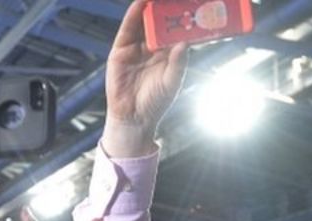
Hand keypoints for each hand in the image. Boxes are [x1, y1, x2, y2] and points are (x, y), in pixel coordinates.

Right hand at [102, 0, 188, 156]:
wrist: (134, 118)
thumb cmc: (155, 103)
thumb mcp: (171, 82)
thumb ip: (178, 63)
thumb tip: (185, 43)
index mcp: (166, 56)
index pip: (174, 32)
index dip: (180, 19)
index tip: (190, 6)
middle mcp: (151, 49)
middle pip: (158, 23)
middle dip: (165, 9)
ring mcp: (135, 48)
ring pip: (143, 23)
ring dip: (149, 8)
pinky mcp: (121, 51)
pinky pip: (127, 29)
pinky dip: (133, 15)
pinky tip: (140, 4)